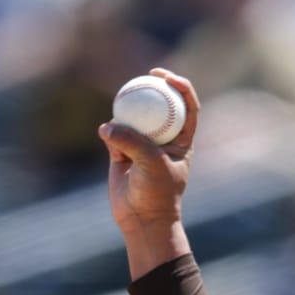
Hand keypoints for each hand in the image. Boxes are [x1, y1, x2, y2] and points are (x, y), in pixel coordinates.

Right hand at [98, 68, 199, 277]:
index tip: (168, 77)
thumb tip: (109, 125)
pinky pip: (114, 133)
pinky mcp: (122, 152)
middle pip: (162, 105)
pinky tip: (106, 131)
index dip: (182, 87)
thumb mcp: (151, 164)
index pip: (188, 107)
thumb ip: (132, 142)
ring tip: (122, 100)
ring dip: (129, 108)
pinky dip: (110, 130)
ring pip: (136, 117)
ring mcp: (143, 144)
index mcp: (183, 140)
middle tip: (146, 75)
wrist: (142, 218)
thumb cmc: (157, 193)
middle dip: (156, 86)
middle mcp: (164, 139)